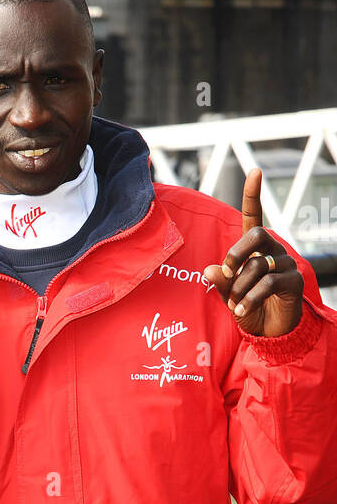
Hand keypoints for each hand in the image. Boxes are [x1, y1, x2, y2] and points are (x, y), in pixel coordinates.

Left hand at [203, 168, 303, 336]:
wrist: (270, 332)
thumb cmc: (248, 308)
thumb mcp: (228, 296)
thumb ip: (220, 283)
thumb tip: (209, 270)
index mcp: (254, 248)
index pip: (253, 216)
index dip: (253, 194)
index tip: (254, 171)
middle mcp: (272, 250)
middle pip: (257, 234)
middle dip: (236, 253)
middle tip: (227, 274)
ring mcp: (285, 264)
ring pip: (258, 264)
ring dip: (240, 287)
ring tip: (235, 304)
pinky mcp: (293, 281)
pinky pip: (268, 284)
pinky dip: (250, 298)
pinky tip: (241, 310)